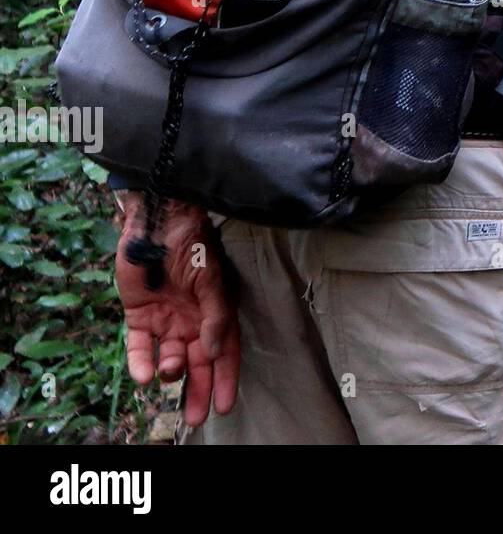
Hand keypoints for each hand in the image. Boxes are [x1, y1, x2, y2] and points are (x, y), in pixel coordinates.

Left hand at [116, 195, 240, 427]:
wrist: (158, 223)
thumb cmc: (193, 246)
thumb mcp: (211, 280)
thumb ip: (215, 317)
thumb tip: (213, 353)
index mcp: (214, 312)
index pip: (224, 352)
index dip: (226, 378)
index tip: (225, 405)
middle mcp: (192, 320)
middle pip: (197, 362)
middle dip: (197, 390)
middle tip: (195, 417)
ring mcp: (165, 319)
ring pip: (169, 357)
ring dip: (171, 370)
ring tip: (169, 371)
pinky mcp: (138, 316)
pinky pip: (138, 347)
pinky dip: (140, 363)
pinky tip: (143, 375)